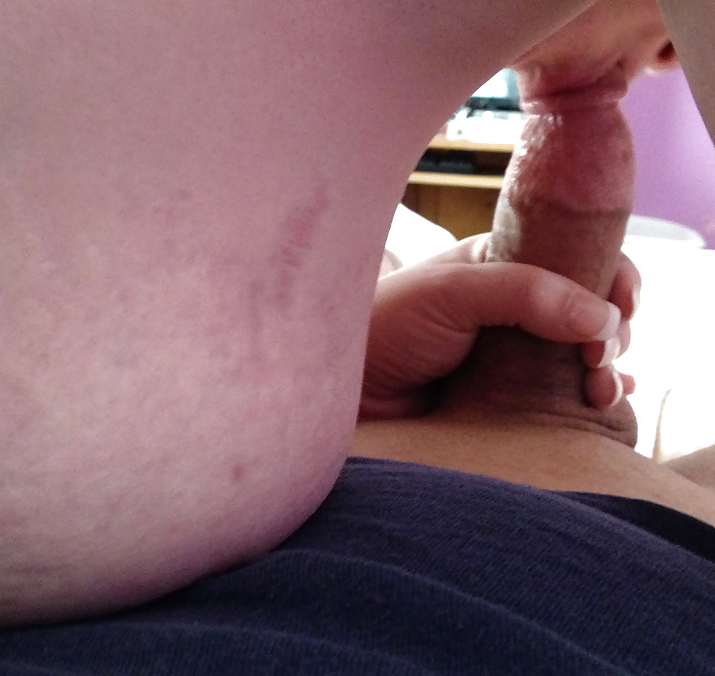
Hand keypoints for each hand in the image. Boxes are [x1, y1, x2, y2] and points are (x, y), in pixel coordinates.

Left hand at [360, 235, 638, 419]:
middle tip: (600, 359)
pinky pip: (562, 400)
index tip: (621, 309)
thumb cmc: (384, 326)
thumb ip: (525, 293)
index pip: (577, 260)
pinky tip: (601, 404)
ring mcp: (512, 359)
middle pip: (590, 313)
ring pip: (582, 358)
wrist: (339, 391)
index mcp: (502, 267)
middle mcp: (513, 311)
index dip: (611, 280)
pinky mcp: (507, 404)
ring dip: (607, 371)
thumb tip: (603, 319)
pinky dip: (591, 400)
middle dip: (612, 332)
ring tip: (599, 389)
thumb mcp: (451, 292)